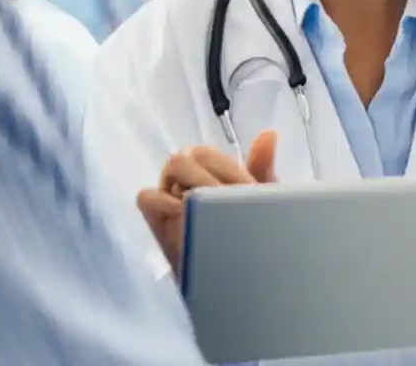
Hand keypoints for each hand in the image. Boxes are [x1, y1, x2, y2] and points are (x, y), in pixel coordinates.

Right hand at [136, 130, 277, 272]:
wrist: (240, 281)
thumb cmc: (253, 237)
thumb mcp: (263, 203)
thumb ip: (262, 170)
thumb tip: (269, 134)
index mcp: (215, 173)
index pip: (210, 154)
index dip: (226, 169)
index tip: (247, 190)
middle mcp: (190, 181)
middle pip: (189, 156)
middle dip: (210, 176)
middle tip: (228, 200)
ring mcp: (171, 199)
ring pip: (172, 169)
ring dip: (191, 183)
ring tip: (211, 206)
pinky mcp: (156, 222)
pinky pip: (147, 197)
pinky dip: (162, 200)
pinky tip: (183, 212)